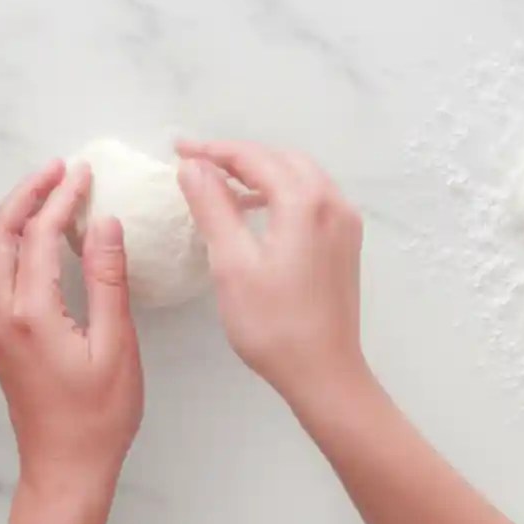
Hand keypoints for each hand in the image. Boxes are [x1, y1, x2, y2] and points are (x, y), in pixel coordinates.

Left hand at [0, 160, 143, 496]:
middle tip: (58, 169)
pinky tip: (40, 236)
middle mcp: (1, 315)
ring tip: (48, 190)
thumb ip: (107, 279)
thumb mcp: (115, 345)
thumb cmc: (98, 417)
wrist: (65, 469)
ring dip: (15, 215)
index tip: (84, 173)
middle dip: (26, 194)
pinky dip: (14, 241)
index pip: (38, 235)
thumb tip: (104, 223)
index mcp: (30, 313)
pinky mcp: (0, 337)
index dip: (61, 198)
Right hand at [176, 140, 366, 405]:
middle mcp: (333, 202)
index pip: (254, 157)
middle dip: (237, 156)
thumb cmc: (273, 325)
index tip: (178, 149)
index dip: (213, 150)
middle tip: (195, 164)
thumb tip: (193, 167)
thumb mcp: (231, 264)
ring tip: (220, 182)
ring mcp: (344, 222)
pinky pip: (312, 197)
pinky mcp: (345, 241)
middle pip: (280, 159)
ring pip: (299, 175)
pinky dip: (281, 191)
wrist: (325, 373)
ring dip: (260, 171)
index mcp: (305, 202)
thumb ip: (212, 207)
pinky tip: (255, 210)